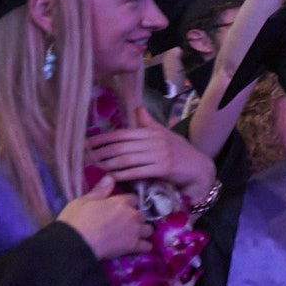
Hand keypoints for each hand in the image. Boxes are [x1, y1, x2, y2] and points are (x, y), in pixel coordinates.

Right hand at [57, 176, 150, 259]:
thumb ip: (100, 190)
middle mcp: (131, 215)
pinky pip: (147, 246)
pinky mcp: (134, 246)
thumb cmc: (76, 220)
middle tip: (125, 224)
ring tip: (133, 235)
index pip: (133, 199)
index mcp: (120, 202)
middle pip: (142, 214)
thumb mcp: (83, 201)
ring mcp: (134, 231)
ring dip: (142, 231)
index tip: (121, 208)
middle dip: (136, 218)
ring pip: (148, 229)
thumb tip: (110, 177)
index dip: (127, 204)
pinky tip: (137, 247)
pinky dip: (143, 247)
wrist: (74, 242)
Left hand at [86, 108, 216, 199]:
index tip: (87, 143)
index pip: (122, 134)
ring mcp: (159, 155)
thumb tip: (138, 108)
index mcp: (152, 132)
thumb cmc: (181, 151)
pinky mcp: (163, 169)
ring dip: (109, 164)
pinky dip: (123, 175)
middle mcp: (154, 141)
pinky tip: (112, 177)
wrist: (199, 168)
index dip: (103, 138)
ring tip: (95, 168)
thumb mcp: (165, 134)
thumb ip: (149, 123)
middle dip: (101, 152)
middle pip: (121, 147)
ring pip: (127, 159)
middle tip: (85, 158)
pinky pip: (138, 172)